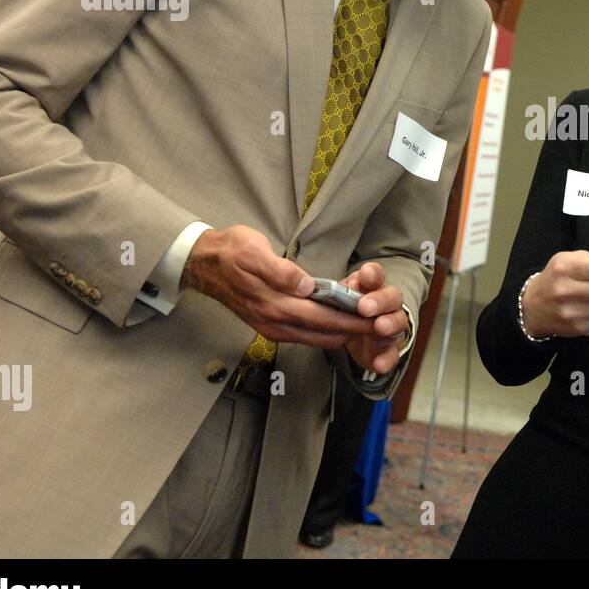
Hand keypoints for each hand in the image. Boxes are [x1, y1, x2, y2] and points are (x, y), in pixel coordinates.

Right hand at [179, 225, 389, 352]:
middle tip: (384, 326)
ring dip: (342, 333)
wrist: (203, 263)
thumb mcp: (254, 251)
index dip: (353, 322)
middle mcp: (275, 323)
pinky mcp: (270, 325)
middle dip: (355, 331)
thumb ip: (280, 271)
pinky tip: (340, 320)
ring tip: (369, 324)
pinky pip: (305, 334)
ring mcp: (272, 327)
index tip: (378, 321)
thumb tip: (305, 285)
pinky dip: (326, 330)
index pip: (324, 320)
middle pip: (325, 334)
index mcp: (275, 306)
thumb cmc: (231, 252)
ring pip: (317, 337)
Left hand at [338, 261, 408, 375]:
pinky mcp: (390, 347)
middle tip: (365, 307)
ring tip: (380, 327)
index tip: (365, 275)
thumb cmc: (350, 311)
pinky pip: (392, 353)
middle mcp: (387, 303)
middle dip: (379, 300)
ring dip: (390, 323)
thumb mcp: (341, 299)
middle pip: (391, 297)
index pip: (376, 275)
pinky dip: (387, 359)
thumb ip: (339, 293)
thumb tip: (336, 287)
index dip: (372, 274)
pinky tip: (379, 364)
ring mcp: (392, 325)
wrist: (359, 335)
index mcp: (372, 287)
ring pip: (398, 321)